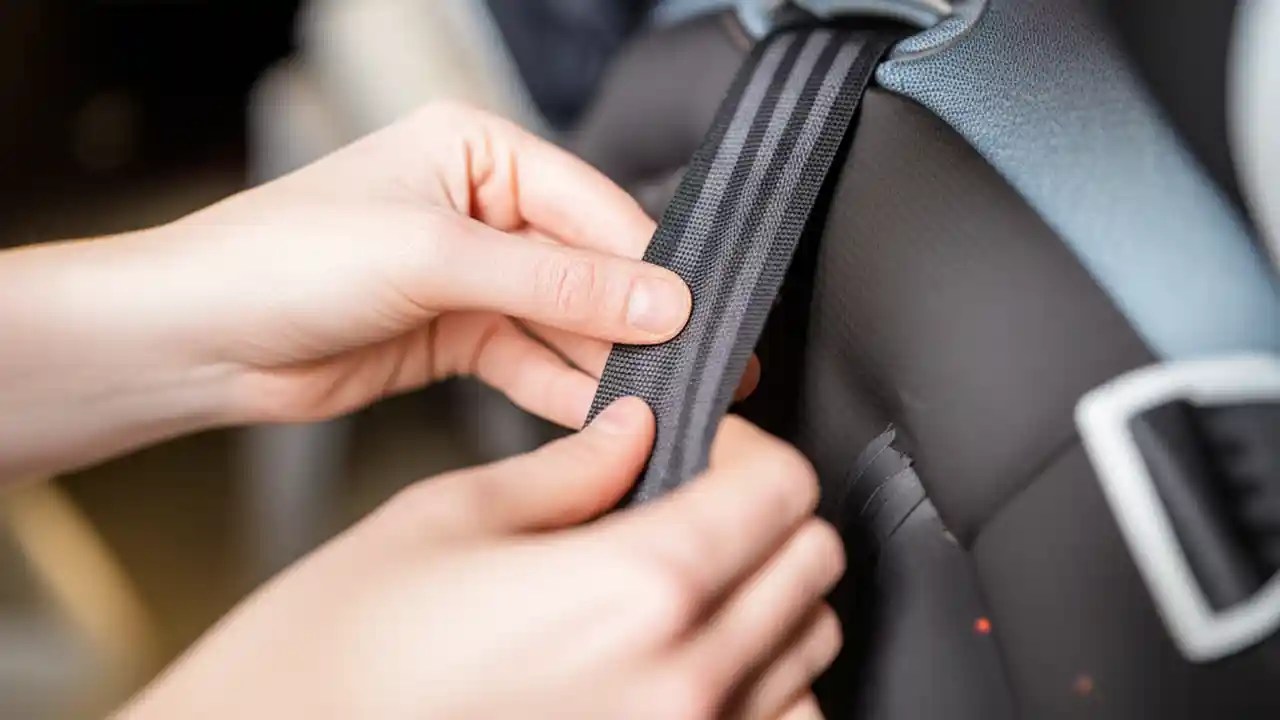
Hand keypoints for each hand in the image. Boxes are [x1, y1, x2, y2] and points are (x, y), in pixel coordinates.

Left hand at [0, 103, 756, 478]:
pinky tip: (603, 415)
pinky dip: (564, 390)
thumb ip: (556, 281)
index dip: (649, 264)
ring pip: (565, 321)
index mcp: (478, 151)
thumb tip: (661, 298)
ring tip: (665, 398)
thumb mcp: (434, 256)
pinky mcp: (457, 335)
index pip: (593, 206)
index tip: (701, 315)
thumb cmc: (285, 260)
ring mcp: (470, 276)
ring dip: (608, 362)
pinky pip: (531, 362)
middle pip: (587, 266)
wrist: (198, 338)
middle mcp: (481, 207)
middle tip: (703, 365)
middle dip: (638, 319)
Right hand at [119, 400, 842, 719]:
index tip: (704, 448)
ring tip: (684, 588)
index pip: (782, 487)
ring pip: (807, 650)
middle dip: (762, 515)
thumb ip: (568, 471)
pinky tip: (686, 666)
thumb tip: (634, 433)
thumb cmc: (333, 658)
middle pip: (811, 562)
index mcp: (633, 587)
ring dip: (767, 601)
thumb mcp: (444, 521)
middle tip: (693, 505)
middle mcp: (680, 681)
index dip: (746, 447)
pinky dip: (758, 689)